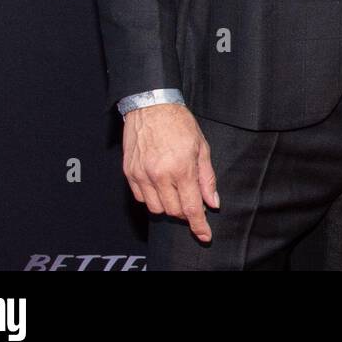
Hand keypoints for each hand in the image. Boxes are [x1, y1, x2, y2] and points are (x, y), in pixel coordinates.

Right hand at [122, 103, 218, 241]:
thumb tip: (212, 202)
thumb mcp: (202, 147)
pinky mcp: (129, 173)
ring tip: (175, 189)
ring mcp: (142, 175)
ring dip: (168, 205)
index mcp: (181, 168)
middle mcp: (160, 175)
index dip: (199, 225)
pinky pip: (141, 198)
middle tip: (191, 199)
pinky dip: (153, 197)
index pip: (192, 207)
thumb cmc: (178, 123)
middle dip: (185, 211)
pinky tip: (160, 184)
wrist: (151, 106)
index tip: (205, 235)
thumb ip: (207, 178)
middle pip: (173, 211)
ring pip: (156, 209)